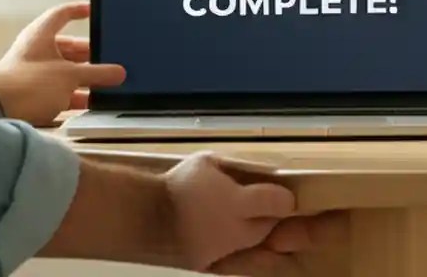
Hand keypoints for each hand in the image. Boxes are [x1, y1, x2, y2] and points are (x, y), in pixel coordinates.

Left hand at [0, 2, 125, 125]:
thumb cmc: (27, 83)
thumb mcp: (70, 76)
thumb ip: (97, 73)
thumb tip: (118, 72)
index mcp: (41, 35)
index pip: (63, 14)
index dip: (79, 10)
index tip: (95, 12)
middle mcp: (37, 51)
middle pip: (69, 48)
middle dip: (91, 55)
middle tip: (111, 60)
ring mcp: (35, 73)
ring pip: (66, 71)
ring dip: (86, 78)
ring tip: (108, 83)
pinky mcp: (34, 95)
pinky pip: (61, 91)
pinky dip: (77, 95)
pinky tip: (93, 102)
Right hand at [163, 152, 313, 273]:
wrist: (142, 215)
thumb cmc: (177, 183)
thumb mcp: (208, 161)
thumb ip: (239, 166)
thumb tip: (265, 171)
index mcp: (238, 202)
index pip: (281, 203)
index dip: (284, 198)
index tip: (280, 193)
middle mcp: (236, 231)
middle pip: (270, 226)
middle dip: (267, 215)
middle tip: (254, 202)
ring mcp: (224, 250)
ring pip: (254, 243)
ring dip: (252, 230)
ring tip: (233, 216)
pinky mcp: (209, 264)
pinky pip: (233, 256)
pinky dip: (233, 245)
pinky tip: (220, 232)